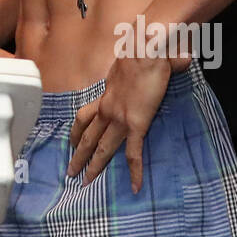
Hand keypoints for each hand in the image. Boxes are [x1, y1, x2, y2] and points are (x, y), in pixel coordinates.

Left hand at [67, 54, 170, 193]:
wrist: (148, 49)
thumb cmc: (144, 49)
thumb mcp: (136, 59)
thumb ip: (143, 66)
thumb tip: (167, 59)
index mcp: (106, 94)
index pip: (86, 116)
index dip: (78, 131)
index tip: (72, 142)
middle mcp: (108, 108)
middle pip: (87, 135)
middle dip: (78, 155)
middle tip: (70, 171)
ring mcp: (120, 118)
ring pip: (102, 148)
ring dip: (93, 166)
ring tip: (85, 183)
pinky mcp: (136, 124)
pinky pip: (134, 154)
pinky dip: (135, 172)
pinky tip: (136, 186)